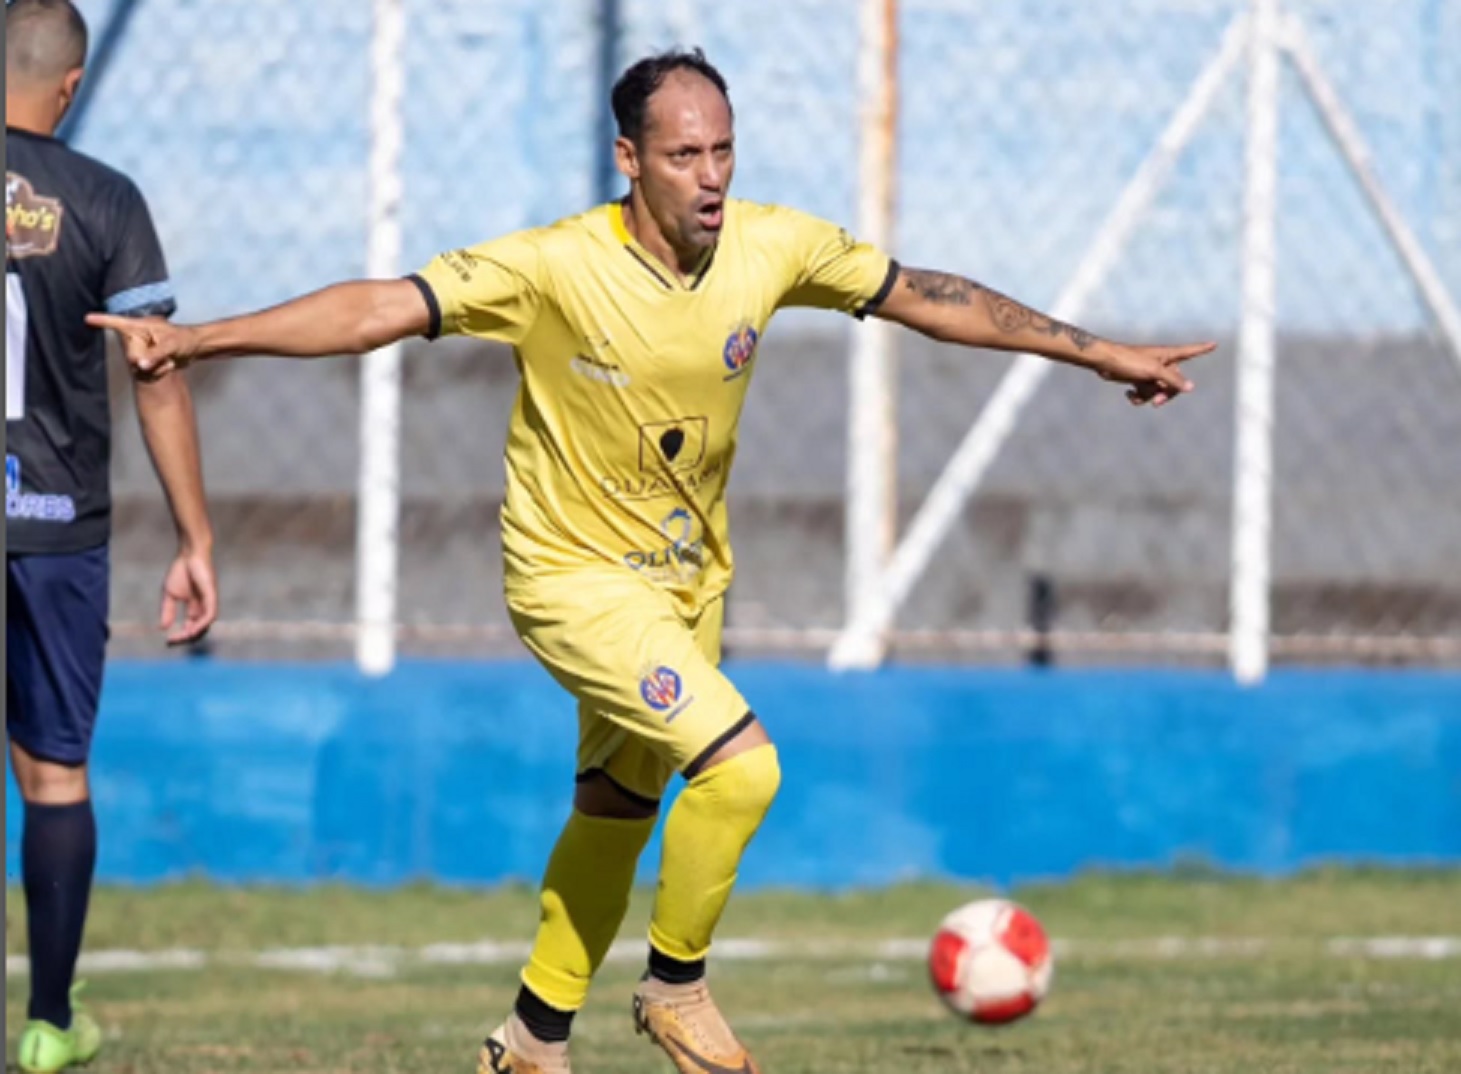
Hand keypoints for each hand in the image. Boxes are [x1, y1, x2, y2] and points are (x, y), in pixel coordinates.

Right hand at [86, 313, 198, 380]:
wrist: (195, 348)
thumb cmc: (184, 339)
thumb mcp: (171, 345)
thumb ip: (155, 354)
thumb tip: (140, 364)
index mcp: (141, 327)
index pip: (119, 323)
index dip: (103, 321)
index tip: (87, 318)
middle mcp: (138, 337)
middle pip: (131, 354)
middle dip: (148, 359)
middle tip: (165, 356)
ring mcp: (142, 349)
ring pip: (138, 366)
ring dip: (155, 367)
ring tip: (168, 359)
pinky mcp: (146, 359)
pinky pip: (145, 371)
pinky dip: (157, 371)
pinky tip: (168, 364)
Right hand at [159, 548, 217, 645]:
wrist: (188, 554)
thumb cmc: (181, 571)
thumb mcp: (170, 594)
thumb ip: (168, 611)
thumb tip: (163, 628)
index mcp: (195, 608)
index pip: (191, 627)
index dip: (180, 636)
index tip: (168, 641)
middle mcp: (204, 607)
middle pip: (199, 629)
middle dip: (186, 637)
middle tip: (173, 641)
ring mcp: (209, 602)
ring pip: (206, 624)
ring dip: (195, 633)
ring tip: (182, 637)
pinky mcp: (212, 596)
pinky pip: (210, 614)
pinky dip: (203, 623)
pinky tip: (193, 629)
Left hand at [1095, 341, 1216, 407]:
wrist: (1104, 362)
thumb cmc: (1129, 361)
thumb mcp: (1153, 371)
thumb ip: (1172, 380)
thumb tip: (1191, 388)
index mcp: (1168, 355)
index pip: (1190, 351)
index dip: (1202, 348)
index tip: (1215, 343)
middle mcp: (1161, 362)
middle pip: (1174, 382)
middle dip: (1166, 394)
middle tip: (1156, 402)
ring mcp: (1150, 371)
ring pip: (1158, 390)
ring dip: (1148, 396)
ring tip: (1136, 396)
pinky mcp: (1138, 378)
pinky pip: (1145, 392)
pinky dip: (1138, 396)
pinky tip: (1129, 394)